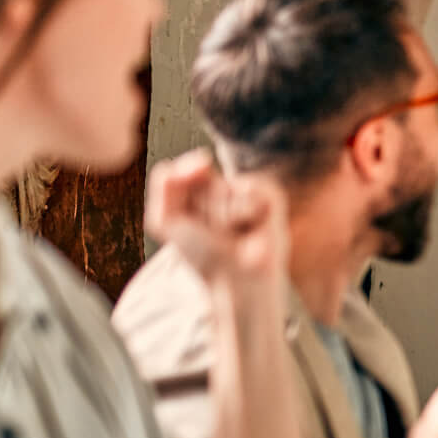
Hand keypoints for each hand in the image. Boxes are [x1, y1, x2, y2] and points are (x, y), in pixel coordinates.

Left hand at [146, 150, 287, 292]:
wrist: (233, 280)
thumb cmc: (202, 254)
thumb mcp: (165, 218)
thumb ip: (166, 181)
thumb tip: (204, 157)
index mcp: (201, 186)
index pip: (184, 172)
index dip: (181, 200)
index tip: (190, 225)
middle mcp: (226, 185)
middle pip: (201, 182)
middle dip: (200, 211)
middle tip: (214, 234)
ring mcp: (250, 190)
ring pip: (224, 190)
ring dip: (223, 218)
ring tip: (234, 235)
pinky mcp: (272, 197)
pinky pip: (249, 190)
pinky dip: (245, 213)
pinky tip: (252, 230)